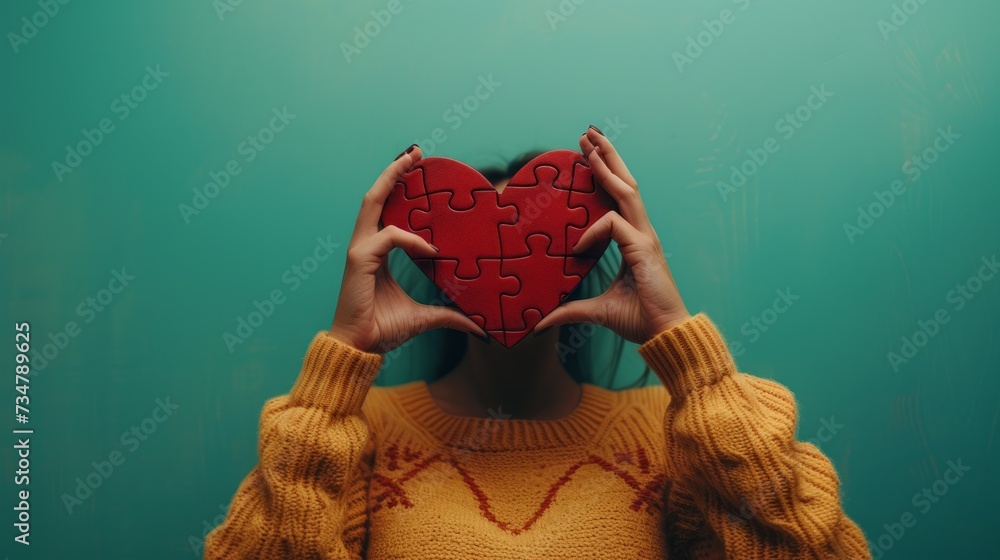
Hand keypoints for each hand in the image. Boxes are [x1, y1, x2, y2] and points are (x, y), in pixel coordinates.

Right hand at [329, 145, 485, 352]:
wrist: (360, 350)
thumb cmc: (383, 330)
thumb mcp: (426, 318)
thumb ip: (450, 314)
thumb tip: (480, 325)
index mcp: (377, 253)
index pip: (387, 212)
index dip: (400, 190)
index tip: (421, 173)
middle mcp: (366, 246)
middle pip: (376, 197)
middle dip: (394, 171)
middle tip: (416, 151)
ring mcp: (359, 250)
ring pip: (373, 203)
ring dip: (392, 179)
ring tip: (411, 160)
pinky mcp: (359, 260)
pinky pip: (388, 237)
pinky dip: (410, 239)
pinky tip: (430, 249)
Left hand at [533, 128, 691, 343]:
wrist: (664, 336)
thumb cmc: (639, 320)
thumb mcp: (596, 311)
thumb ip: (569, 310)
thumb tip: (540, 321)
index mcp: (633, 241)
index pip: (617, 198)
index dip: (603, 176)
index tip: (583, 161)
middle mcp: (641, 233)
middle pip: (625, 183)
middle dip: (607, 156)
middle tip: (587, 134)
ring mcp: (644, 238)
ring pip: (626, 190)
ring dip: (607, 164)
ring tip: (590, 143)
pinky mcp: (643, 249)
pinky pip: (613, 225)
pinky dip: (593, 230)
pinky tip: (577, 244)